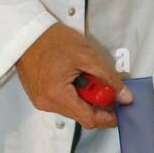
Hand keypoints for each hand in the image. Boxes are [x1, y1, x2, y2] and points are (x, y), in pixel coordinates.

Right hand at [16, 22, 132, 128]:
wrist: (29, 33)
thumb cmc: (53, 40)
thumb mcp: (87, 55)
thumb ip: (108, 78)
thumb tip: (124, 96)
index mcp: (56, 95)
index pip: (88, 119)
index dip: (107, 118)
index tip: (119, 111)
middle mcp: (46, 103)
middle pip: (81, 115)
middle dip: (96, 103)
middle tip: (102, 83)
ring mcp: (41, 101)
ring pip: (73, 109)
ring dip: (85, 97)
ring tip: (83, 74)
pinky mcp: (39, 96)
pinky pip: (63, 102)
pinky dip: (74, 93)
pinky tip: (74, 77)